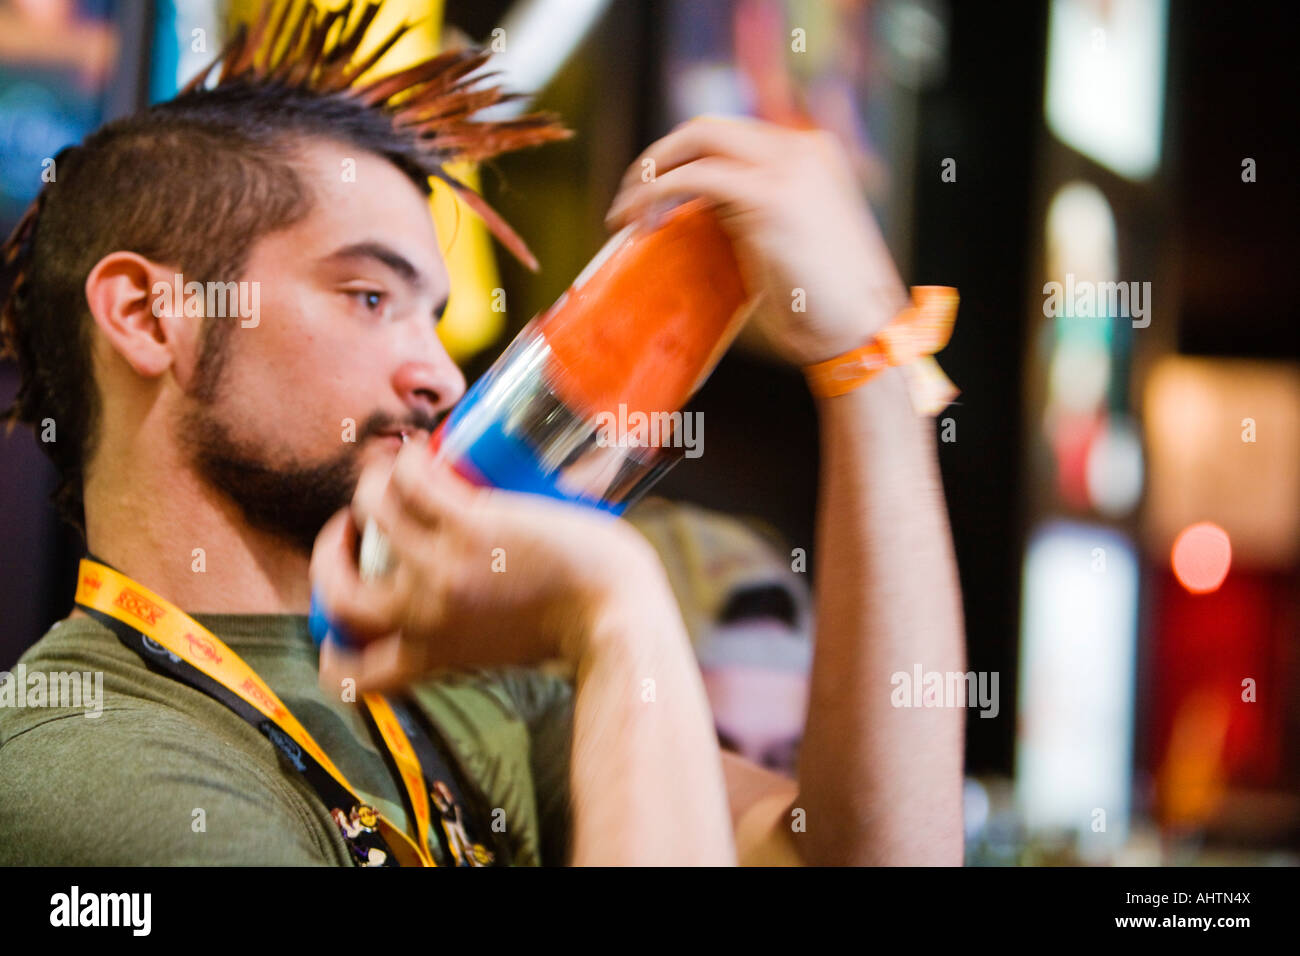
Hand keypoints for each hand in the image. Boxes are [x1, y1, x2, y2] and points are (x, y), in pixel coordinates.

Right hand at [309, 438, 663, 691]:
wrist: (618, 617)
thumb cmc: (583, 631)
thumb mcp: (504, 653)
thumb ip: (473, 639)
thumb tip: (472, 613)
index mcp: (430, 659)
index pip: (351, 677)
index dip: (333, 647)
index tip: (344, 620)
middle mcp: (423, 617)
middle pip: (337, 592)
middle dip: (330, 555)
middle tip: (350, 532)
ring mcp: (443, 569)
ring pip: (372, 515)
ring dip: (370, 487)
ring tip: (388, 475)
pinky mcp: (472, 526)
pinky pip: (412, 482)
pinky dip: (405, 461)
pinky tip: (418, 452)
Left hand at [605, 115, 909, 366]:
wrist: (862, 333)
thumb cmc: (825, 305)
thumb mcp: (787, 241)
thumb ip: (751, 214)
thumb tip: (698, 215)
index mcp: (811, 154)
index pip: (729, 134)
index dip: (683, 156)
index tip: (653, 191)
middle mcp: (802, 149)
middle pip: (707, 126)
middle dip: (659, 156)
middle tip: (630, 196)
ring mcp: (788, 168)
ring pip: (696, 140)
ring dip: (651, 172)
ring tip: (625, 212)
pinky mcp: (769, 196)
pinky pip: (693, 177)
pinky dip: (657, 194)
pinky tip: (641, 222)